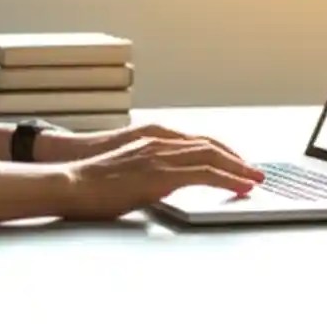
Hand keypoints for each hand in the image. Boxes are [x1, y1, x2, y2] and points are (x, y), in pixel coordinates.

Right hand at [59, 136, 264, 220]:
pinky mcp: (161, 174)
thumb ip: (149, 171)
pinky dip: (227, 179)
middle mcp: (159, 142)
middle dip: (236, 158)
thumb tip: (166, 184)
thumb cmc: (91, 183)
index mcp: (151, 139)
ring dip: (238, 168)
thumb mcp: (126, 170)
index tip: (236, 161)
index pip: (196, 141)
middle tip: (255, 170)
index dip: (220, 151)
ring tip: (255, 178)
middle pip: (209, 145)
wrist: (70, 183)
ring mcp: (161, 156)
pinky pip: (204, 174)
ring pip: (212, 157)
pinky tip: (239, 187)